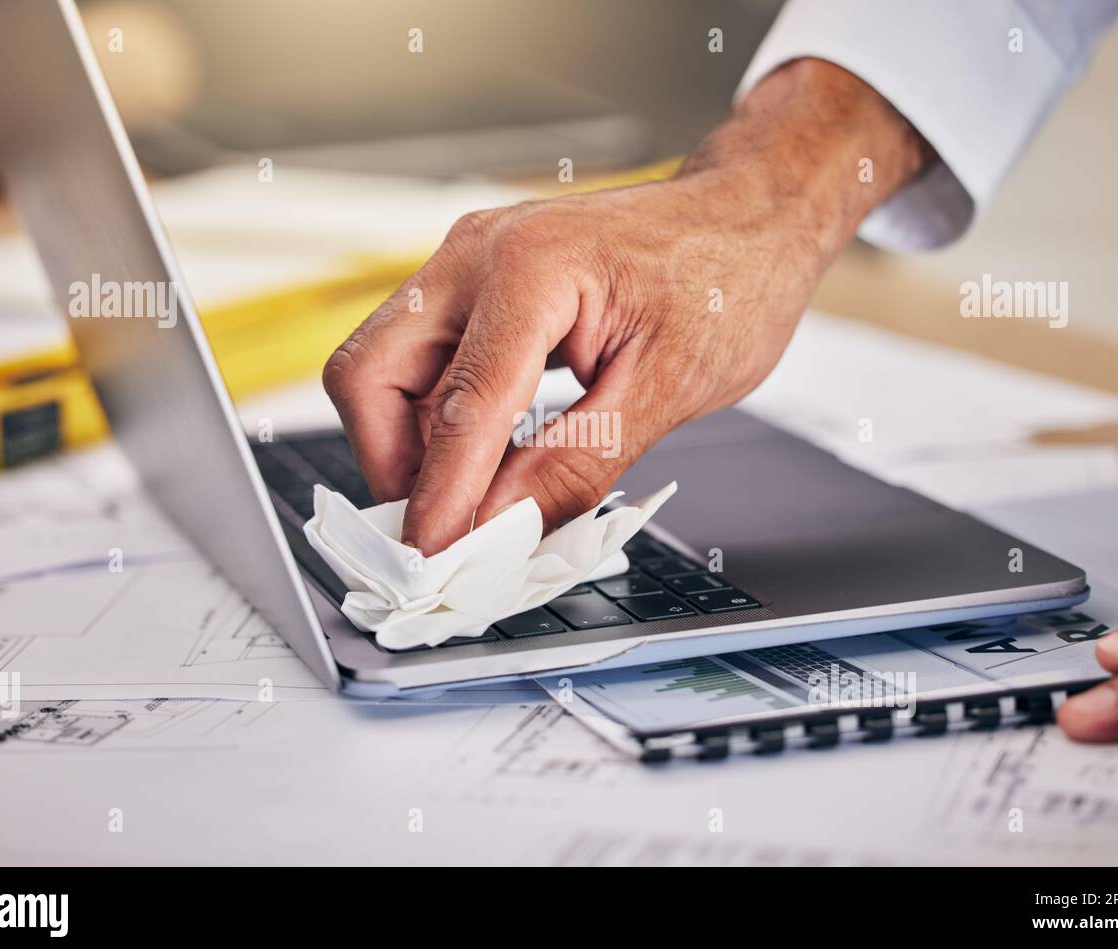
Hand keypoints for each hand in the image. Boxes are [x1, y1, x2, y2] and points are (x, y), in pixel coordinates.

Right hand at [323, 59, 930, 554]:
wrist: (747, 219)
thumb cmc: (727, 281)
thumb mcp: (668, 388)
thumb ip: (575, 462)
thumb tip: (500, 526)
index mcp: (533, 268)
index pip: (459, 404)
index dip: (440, 495)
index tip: (434, 559)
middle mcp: (478, 254)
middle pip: (371, 372)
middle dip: (392, 463)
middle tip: (439, 530)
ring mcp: (468, 264)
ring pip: (383, 368)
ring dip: (409, 445)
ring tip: (470, 502)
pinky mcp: (474, 285)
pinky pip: (421, 360)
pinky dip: (436, 420)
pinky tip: (485, 461)